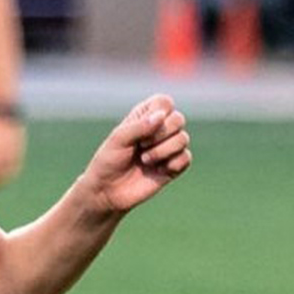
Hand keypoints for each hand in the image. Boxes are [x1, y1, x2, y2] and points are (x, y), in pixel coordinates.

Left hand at [80, 94, 190, 213]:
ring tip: (144, 160)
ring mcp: (168, 148)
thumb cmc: (108, 162)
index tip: (141, 127)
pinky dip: (171, 164)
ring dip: (162, 151)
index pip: (164, 102)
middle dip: (159, 134)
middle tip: (141, 145)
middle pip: (178, 119)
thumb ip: (138, 126)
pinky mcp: (174, 165)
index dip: (157, 113)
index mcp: (144, 117)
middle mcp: (159, 130)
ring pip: (183, 138)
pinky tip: (157, 170)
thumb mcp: (118, 140)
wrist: (107, 191)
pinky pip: (186, 158)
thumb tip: (161, 116)